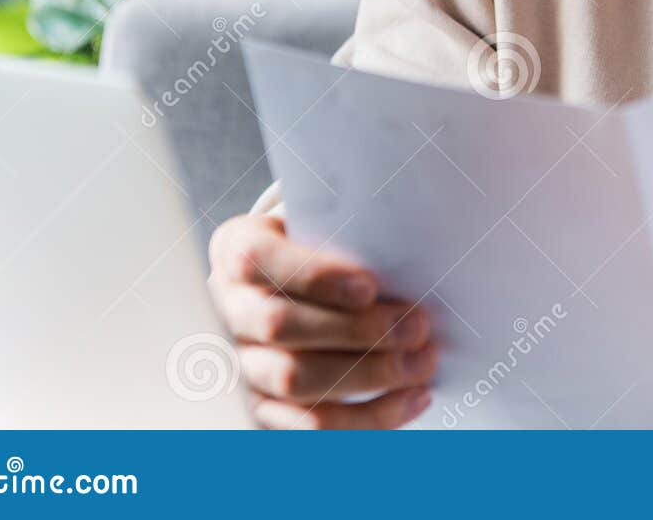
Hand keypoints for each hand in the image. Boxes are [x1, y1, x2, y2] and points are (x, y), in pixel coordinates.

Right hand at [208, 213, 438, 428]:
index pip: (257, 260)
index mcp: (238, 248)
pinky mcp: (264, 408)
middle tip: (418, 327)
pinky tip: (414, 398)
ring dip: (369, 376)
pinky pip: (311, 425)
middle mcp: (230, 307)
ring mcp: (241, 363)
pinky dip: (369, 418)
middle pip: (278, 326)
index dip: (312, 277)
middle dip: (355, 331)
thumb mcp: (330, 226)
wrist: (304, 287)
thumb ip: (354, 234)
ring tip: (422, 364)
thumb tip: (412, 254)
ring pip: (293, 380)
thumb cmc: (328, 248)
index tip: (370, 288)